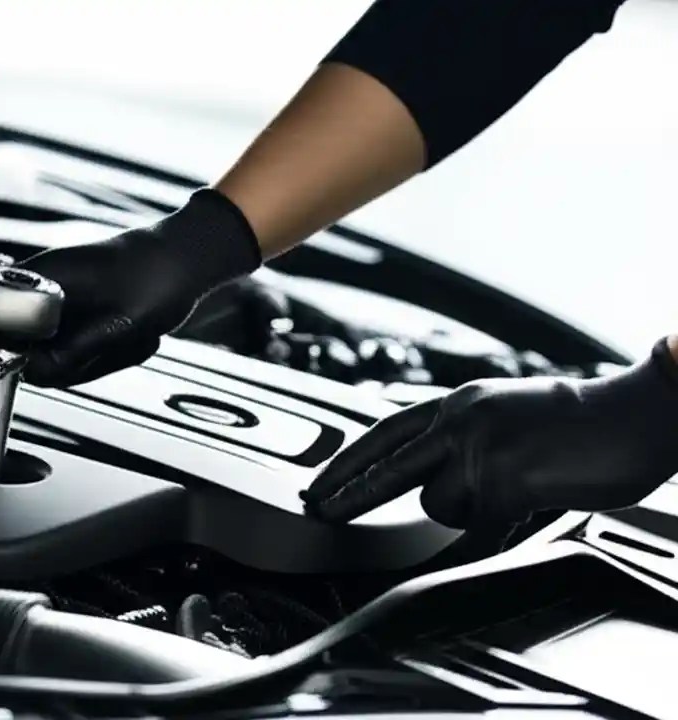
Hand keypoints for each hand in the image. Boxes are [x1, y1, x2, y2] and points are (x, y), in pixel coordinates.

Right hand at [0, 189, 261, 399]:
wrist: (185, 258)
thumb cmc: (155, 275)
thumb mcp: (120, 322)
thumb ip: (73, 351)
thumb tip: (34, 373)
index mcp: (42, 276)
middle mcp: (41, 289)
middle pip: (16, 346)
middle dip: (53, 365)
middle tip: (98, 357)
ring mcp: (57, 303)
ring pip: (47, 356)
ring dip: (84, 363)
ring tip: (124, 343)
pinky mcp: (73, 316)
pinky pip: (69, 353)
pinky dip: (94, 359)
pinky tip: (125, 342)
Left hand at [302, 339, 677, 528]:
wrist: (634, 415)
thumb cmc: (579, 420)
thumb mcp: (503, 410)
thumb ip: (461, 434)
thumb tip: (427, 468)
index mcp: (458, 403)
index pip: (384, 433)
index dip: (347, 461)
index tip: (320, 483)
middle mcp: (461, 422)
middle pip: (386, 468)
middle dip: (349, 495)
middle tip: (318, 512)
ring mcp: (481, 452)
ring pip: (440, 504)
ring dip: (470, 509)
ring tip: (518, 486)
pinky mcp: (505, 484)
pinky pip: (476, 528)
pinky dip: (488, 530)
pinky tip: (520, 507)